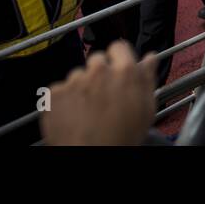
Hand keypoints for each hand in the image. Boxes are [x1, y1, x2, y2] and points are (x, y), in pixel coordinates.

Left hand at [41, 41, 157, 145]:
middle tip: (102, 95)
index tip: (117, 69)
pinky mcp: (54, 93)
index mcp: (124, 70)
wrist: (92, 156)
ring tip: (86, 110)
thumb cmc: (122, 137)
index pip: (118, 47)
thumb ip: (147, 77)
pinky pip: (59, 89)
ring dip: (81, 87)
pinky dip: (64, 100)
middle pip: (96, 60)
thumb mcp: (146, 108)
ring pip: (77, 76)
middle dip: (98, 73)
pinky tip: (72, 115)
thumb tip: (150, 58)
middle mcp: (98, 70)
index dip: (118, 58)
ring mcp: (73, 81)